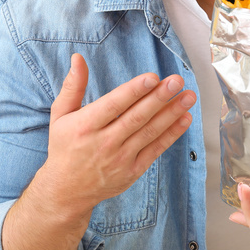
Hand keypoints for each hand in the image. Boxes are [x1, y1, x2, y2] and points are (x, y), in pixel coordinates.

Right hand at [37, 53, 195, 216]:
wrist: (66, 190)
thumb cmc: (64, 147)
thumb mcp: (60, 115)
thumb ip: (72, 86)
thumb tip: (78, 58)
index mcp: (86, 126)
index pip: (114, 105)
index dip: (134, 91)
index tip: (153, 77)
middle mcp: (104, 142)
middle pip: (136, 117)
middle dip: (159, 97)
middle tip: (177, 81)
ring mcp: (120, 158)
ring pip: (150, 132)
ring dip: (172, 113)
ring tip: (188, 97)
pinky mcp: (132, 171)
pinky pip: (155, 150)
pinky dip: (171, 134)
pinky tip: (184, 119)